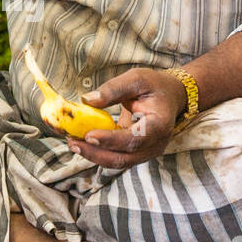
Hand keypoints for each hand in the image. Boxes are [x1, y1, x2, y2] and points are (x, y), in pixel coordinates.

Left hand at [66, 67, 187, 169]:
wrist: (169, 97)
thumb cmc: (153, 86)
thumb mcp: (136, 79)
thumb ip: (113, 89)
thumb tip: (87, 100)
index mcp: (159, 125)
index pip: (135, 138)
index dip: (111, 140)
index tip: (89, 135)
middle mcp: (155, 144)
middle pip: (124, 157)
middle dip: (96, 152)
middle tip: (72, 142)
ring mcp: (146, 153)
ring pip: (117, 162)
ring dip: (93, 155)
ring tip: (73, 143)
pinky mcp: (136, 154)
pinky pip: (115, 158)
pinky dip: (97, 152)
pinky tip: (81, 143)